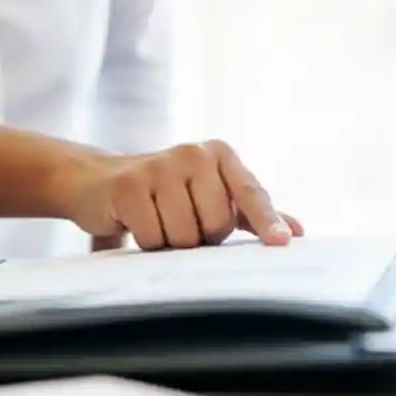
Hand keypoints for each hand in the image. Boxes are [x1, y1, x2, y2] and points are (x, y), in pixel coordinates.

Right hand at [58, 140, 303, 249]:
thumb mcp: (209, 196)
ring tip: (157, 220)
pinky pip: (153, 237)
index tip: (282, 242)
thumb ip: (251, 213)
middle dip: (200, 237)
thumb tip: (297, 231)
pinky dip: (146, 241)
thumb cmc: (165, 194)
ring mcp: (160, 166)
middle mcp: (193, 153)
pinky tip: (135, 222)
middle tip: (180, 220)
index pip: (250, 193)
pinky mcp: (129, 185)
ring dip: (171, 242)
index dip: (266, 220)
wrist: (98, 182)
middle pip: (216, 224)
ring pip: (185, 235)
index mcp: (220, 154)